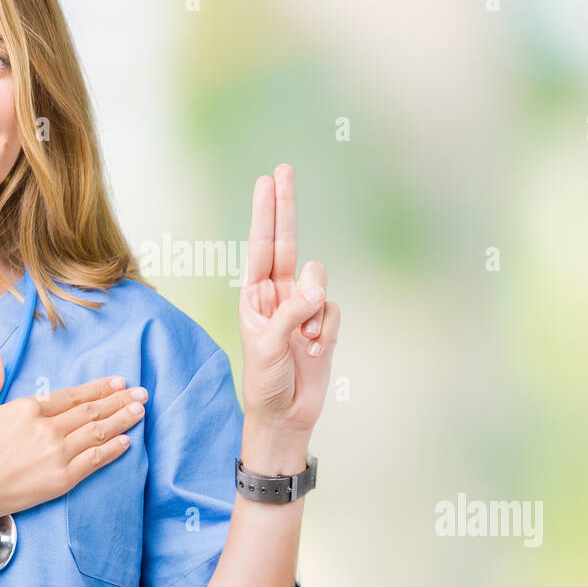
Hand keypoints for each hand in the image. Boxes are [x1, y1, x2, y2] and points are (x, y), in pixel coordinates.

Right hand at [0, 348, 147, 541]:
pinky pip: (94, 461)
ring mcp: (57, 455)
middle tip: (141, 392)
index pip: (72, 395)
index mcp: (28, 409)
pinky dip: (112, 450)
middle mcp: (47, 429)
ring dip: (122, 420)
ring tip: (140, 410)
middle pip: (91, 411)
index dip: (98, 388)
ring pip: (98, 432)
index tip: (117, 381)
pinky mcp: (61, 480)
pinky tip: (126, 441)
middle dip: (119, 400)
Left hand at [239, 164, 340, 439]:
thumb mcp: (267, 346)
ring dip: (312, 310)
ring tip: (301, 341)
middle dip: (285, 207)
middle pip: (286, 242)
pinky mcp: (324, 324)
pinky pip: (333, 311)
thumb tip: (316, 286)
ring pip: (318, 282)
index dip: (266, 212)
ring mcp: (303, 307)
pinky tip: (314, 351)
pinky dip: (326, 331)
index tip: (268, 180)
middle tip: (284, 170)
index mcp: (254, 295)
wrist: (287, 416)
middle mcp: (278, 294)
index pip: (262, 245)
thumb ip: (291, 312)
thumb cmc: (265, 382)